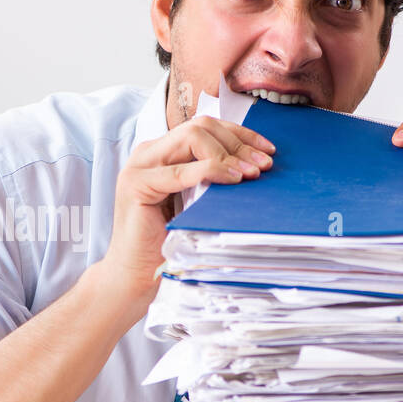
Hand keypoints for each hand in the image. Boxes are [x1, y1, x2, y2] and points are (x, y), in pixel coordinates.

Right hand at [98, 117, 274, 312]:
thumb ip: (211, 178)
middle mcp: (148, 154)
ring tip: (251, 173)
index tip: (267, 150)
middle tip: (264, 164)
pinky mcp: (137, 185)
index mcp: (161, 153)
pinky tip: (232, 179)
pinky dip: (211, 170)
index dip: (239, 134)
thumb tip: (254, 164)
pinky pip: (181, 170)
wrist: (135, 274)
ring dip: (227, 154)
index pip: (204, 127)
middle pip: (200, 127)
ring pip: (191, 138)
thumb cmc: (167, 242)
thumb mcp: (195, 201)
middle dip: (237, 143)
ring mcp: (140, 167)